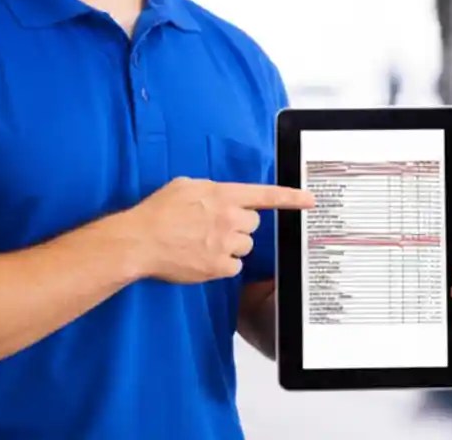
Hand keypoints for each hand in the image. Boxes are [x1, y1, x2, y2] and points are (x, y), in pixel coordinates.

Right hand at [126, 177, 314, 283]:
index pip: (266, 195)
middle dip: (239, 225)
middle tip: (214, 227)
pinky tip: (202, 258)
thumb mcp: (186, 186)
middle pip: (254, 223)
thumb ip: (212, 190)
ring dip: (231, 245)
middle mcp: (230, 218)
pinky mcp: (219, 267)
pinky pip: (234, 266)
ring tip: (203, 243)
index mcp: (224, 194)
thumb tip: (221, 197)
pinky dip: (222, 265)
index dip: (292, 198)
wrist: (140, 240)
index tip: (311, 200)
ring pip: (244, 246)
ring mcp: (226, 243)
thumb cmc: (158, 211)